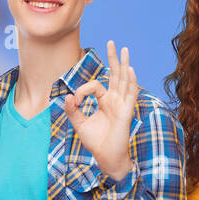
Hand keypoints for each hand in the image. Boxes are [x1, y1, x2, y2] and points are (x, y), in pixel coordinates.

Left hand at [64, 39, 136, 180]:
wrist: (106, 157)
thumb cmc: (96, 142)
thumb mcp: (79, 124)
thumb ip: (73, 110)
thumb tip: (67, 96)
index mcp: (105, 102)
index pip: (95, 86)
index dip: (82, 90)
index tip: (74, 100)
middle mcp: (115, 100)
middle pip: (115, 75)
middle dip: (113, 58)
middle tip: (112, 42)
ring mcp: (122, 105)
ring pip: (124, 80)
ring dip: (124, 65)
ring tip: (124, 50)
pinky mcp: (126, 112)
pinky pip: (130, 94)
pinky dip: (130, 81)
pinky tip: (129, 69)